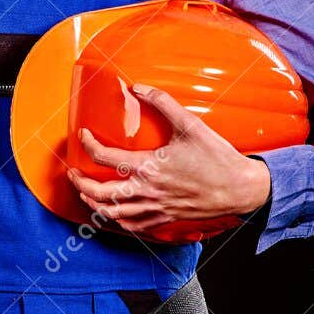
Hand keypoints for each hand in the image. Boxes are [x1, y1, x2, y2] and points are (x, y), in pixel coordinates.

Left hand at [66, 84, 271, 233]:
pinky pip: (134, 226)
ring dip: (94, 204)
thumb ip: (163, 102)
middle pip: (101, 192)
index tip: (83, 136)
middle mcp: (148, 190)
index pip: (105, 157)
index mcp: (150, 167)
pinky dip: (118, 221)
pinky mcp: (165, 219)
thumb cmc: (218, 158)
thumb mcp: (190, 125)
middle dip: (81, 183)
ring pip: (113, 213)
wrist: (241, 189)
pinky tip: (113, 214)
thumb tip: (138, 87)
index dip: (88, 145)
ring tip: (86, 194)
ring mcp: (156, 208)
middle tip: (73, 173)